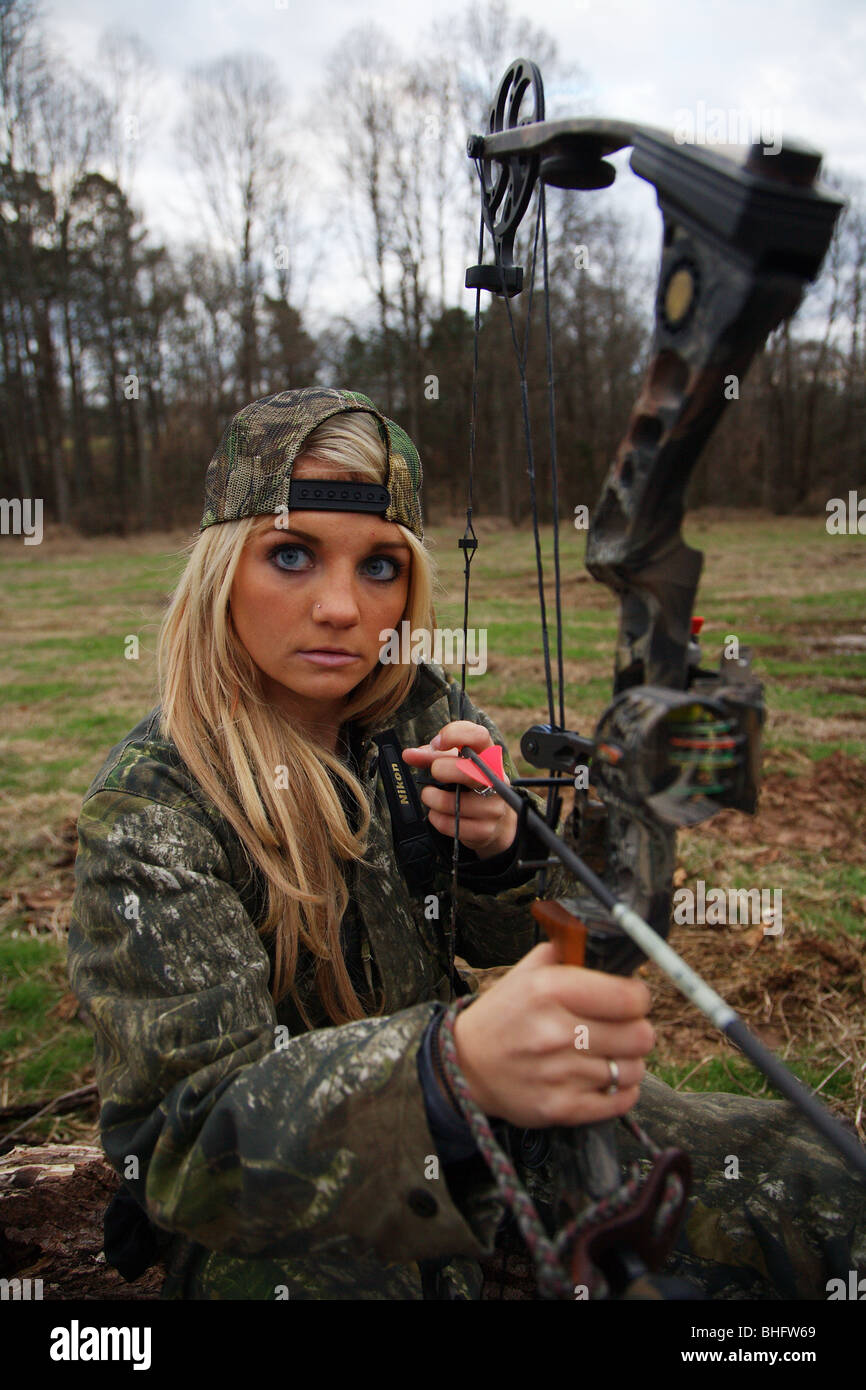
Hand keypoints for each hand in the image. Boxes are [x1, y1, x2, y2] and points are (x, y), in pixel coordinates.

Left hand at [402, 720, 518, 859]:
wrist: (495, 821)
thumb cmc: (469, 785)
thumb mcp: (453, 765)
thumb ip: (432, 757)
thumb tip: (409, 755)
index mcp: (489, 756)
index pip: (479, 736)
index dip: (456, 735)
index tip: (437, 742)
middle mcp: (497, 780)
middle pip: (470, 771)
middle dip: (444, 770)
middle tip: (434, 772)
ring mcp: (494, 807)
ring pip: (457, 803)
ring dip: (434, 799)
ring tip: (430, 796)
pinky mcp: (486, 830)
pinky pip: (453, 825)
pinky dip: (438, 819)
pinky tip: (439, 814)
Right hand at [452, 942, 653, 1126]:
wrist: (465, 1067)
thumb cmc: (502, 1017)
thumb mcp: (525, 973)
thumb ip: (567, 953)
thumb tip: (608, 948)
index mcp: (549, 990)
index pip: (630, 997)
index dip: (637, 997)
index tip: (630, 999)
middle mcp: (556, 1031)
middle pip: (640, 1035)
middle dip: (635, 1029)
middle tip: (620, 1028)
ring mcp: (560, 1074)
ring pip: (633, 1069)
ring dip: (626, 1061)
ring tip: (607, 1054)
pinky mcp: (562, 1108)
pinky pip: (622, 1100)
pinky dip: (621, 1090)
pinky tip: (602, 1078)